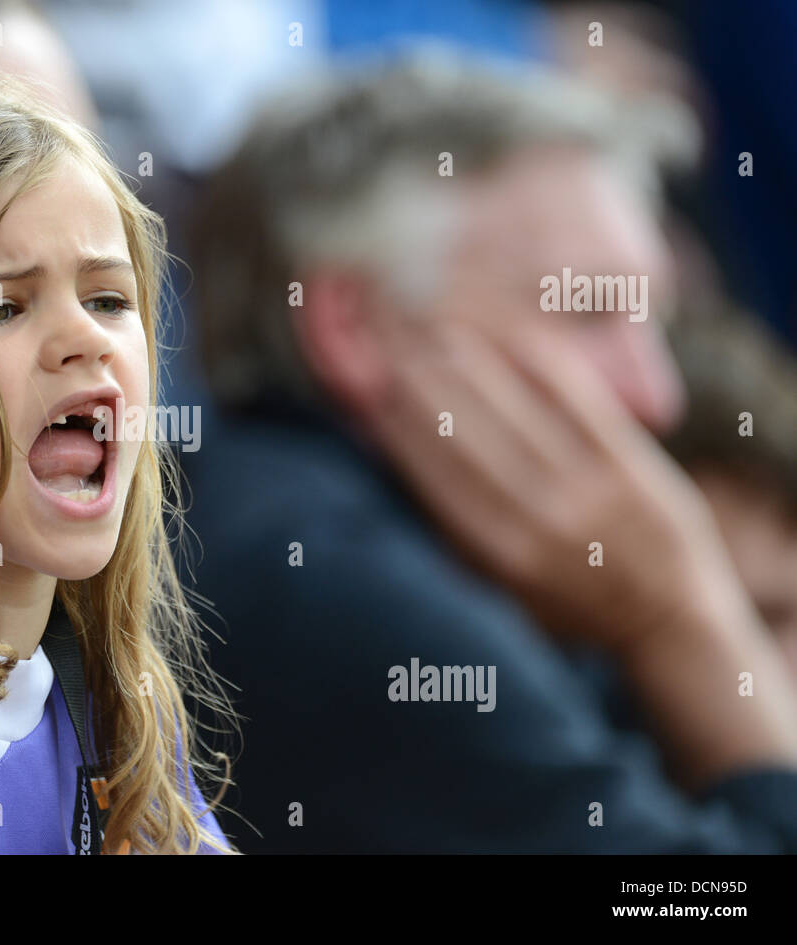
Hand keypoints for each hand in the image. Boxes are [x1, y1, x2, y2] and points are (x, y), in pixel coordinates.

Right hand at [361, 317, 736, 658]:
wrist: (669, 619)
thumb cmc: (565, 602)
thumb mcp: (495, 587)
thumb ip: (449, 529)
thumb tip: (396, 459)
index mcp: (498, 553)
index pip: (431, 469)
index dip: (397, 420)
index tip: (370, 384)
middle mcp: (540, 518)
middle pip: (463, 429)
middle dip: (421, 378)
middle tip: (392, 340)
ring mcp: (590, 487)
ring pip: (511, 404)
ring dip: (466, 358)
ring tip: (434, 328)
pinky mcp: (630, 461)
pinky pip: (571, 395)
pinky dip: (532, 359)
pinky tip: (501, 334)